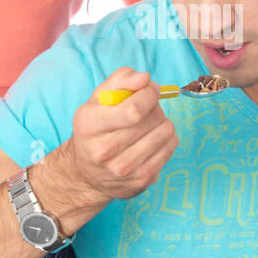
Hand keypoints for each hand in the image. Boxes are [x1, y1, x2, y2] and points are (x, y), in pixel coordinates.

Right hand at [68, 67, 177, 201]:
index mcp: (90, 126)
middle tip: (147, 107)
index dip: (149, 94)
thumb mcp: (98, 98)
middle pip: (151, 120)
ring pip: (165, 133)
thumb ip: (121, 79)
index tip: (150, 89)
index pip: (133, 110)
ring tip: (149, 124)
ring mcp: (124, 169)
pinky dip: (167, 137)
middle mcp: (104, 151)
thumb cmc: (97, 127)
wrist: (87, 173)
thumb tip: (145, 78)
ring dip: (162, 121)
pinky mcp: (142, 179)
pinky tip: (153, 137)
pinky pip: (170, 147)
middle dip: (155, 106)